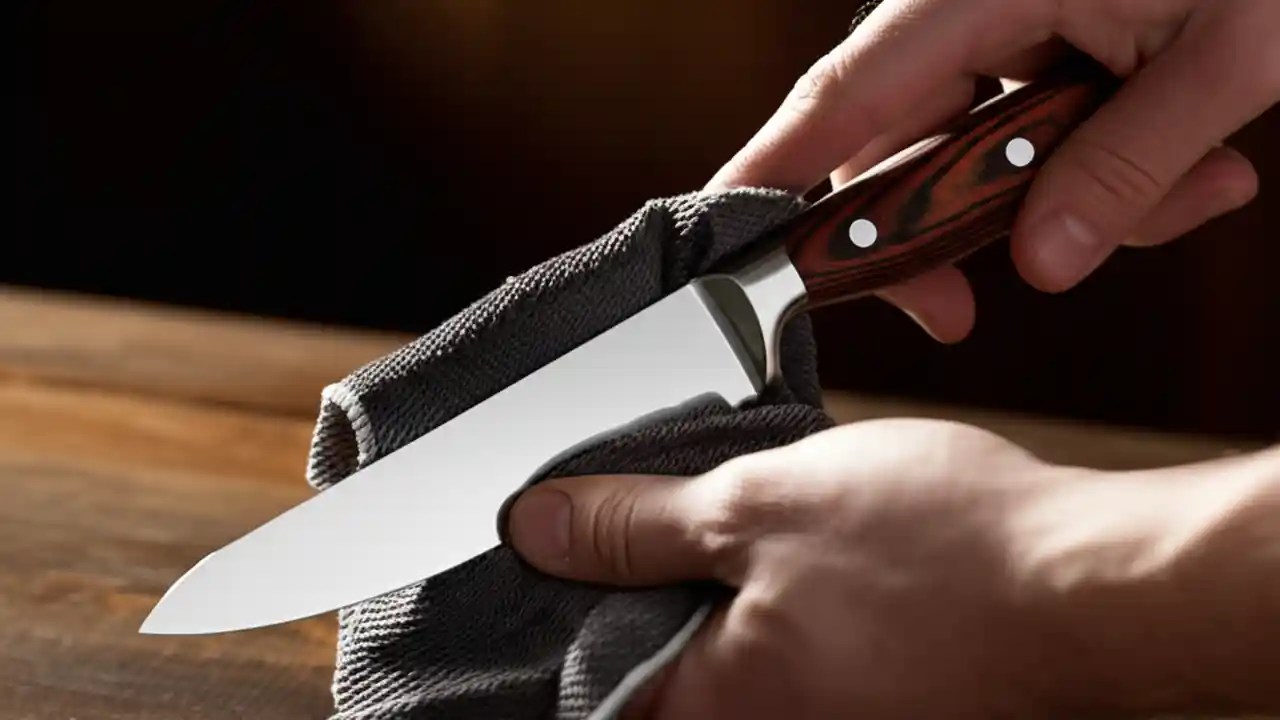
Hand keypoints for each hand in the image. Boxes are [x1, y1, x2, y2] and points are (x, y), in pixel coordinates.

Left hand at [506, 420, 1279, 718]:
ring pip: (724, 646)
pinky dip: (772, 589)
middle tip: (640, 509)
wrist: (1096, 588)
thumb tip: (538, 528)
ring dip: (711, 577)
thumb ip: (635, 525)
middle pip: (654, 663)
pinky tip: (790, 538)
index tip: (556, 551)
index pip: (586, 684)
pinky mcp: (870, 689)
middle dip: (637, 582)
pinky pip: (786, 643)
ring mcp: (824, 715)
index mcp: (715, 707)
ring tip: (723, 511)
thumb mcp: (758, 505)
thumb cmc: (945, 557)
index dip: (559, 608)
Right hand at [709, 0, 1277, 342]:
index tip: (722, 254)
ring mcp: (1003, 19)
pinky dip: (1102, 167)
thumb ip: (1128, 166)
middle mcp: (968, 5)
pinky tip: (1199, 163)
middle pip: (892, 144)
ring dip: (1070, 199)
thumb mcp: (1230, 53)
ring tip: (1198, 185)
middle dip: (944, 235)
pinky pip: (1029, 128)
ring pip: (973, 151)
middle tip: (954, 313)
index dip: (771, 180)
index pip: (844, 99)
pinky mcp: (1041, 34)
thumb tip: (1042, 265)